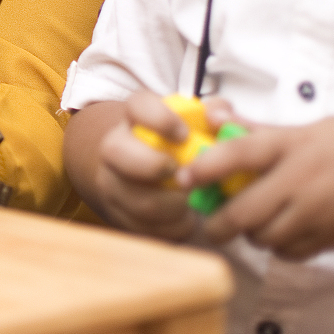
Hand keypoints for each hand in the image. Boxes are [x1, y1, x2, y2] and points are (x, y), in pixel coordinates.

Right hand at [82, 90, 199, 240]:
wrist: (148, 176)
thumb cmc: (180, 147)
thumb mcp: (196, 126)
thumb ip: (213, 114)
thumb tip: (220, 116)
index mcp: (136, 118)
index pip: (137, 106)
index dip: (159, 119)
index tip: (184, 135)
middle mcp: (115, 147)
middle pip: (117, 152)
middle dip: (155, 166)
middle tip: (186, 174)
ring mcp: (112, 182)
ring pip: (138, 199)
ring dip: (174, 205)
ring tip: (194, 201)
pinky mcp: (118, 214)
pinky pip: (146, 228)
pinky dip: (173, 227)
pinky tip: (186, 218)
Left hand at [189, 113, 333, 259]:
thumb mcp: (311, 128)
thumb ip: (262, 131)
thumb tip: (216, 116)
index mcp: (294, 145)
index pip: (238, 154)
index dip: (205, 167)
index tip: (183, 178)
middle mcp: (302, 181)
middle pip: (244, 213)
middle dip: (218, 223)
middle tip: (210, 222)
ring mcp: (318, 214)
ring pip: (265, 238)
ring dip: (251, 235)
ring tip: (252, 223)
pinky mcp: (331, 239)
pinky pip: (290, 252)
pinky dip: (278, 247)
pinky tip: (283, 233)